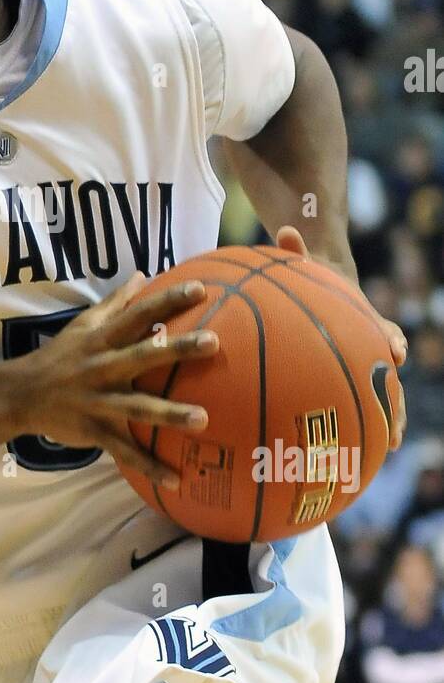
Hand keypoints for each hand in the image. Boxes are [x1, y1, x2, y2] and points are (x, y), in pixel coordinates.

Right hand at [21, 273, 218, 490]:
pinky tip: (177, 479)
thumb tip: (143, 275)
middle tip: (213, 342)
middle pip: (143, 355)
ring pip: (137, 407)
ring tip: (204, 419)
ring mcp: (98, 400)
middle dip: (177, 349)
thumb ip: (116, 302)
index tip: (200, 288)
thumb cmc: (60, 356)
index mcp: (102, 339)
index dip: (168, 300)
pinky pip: (124, 451)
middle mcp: (103, 367)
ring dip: (170, 414)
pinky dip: (148, 466)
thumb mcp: (84, 324)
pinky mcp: (95, 430)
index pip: (138, 314)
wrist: (21, 395)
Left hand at [276, 226, 406, 449]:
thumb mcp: (307, 269)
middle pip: (390, 374)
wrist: (326, 301)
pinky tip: (362, 454)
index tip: (395, 350)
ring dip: (389, 420)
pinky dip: (366, 430)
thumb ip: (298, 253)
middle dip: (396, 395)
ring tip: (389, 445)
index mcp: (365, 322)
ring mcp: (366, 370)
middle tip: (394, 416)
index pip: (384, 331)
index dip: (390, 339)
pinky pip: (363, 410)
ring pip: (386, 398)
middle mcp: (372, 349)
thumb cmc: (315, 287)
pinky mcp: (354, 386)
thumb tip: (286, 228)